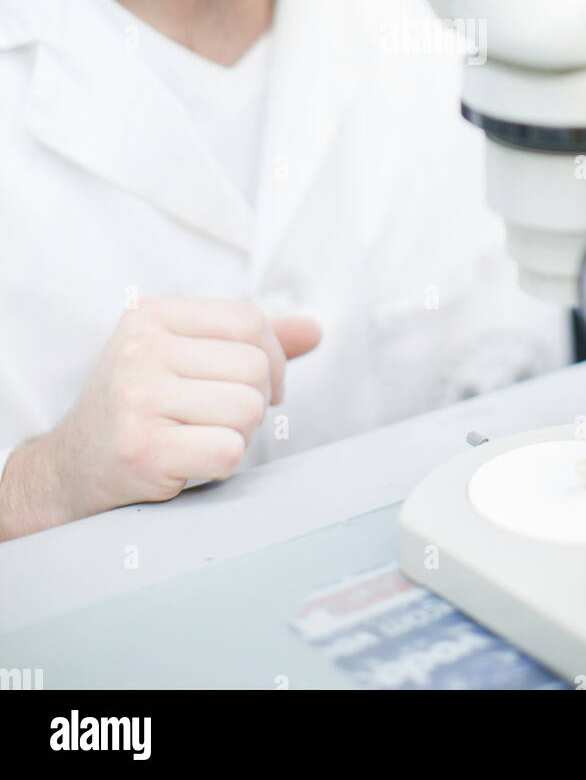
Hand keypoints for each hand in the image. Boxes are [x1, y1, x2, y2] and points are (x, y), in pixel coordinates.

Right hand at [0, 298, 319, 538]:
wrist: (70, 468)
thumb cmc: (137, 408)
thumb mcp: (182, 357)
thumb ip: (248, 342)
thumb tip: (315, 331)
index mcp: (151, 315)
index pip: (248, 320)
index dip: (271, 357)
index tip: (257, 384)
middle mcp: (140, 349)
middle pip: (254, 366)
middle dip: (253, 401)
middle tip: (220, 418)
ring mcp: (138, 398)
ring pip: (247, 409)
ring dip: (239, 434)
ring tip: (201, 436)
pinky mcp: (142, 448)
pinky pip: (228, 450)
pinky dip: (222, 463)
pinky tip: (189, 460)